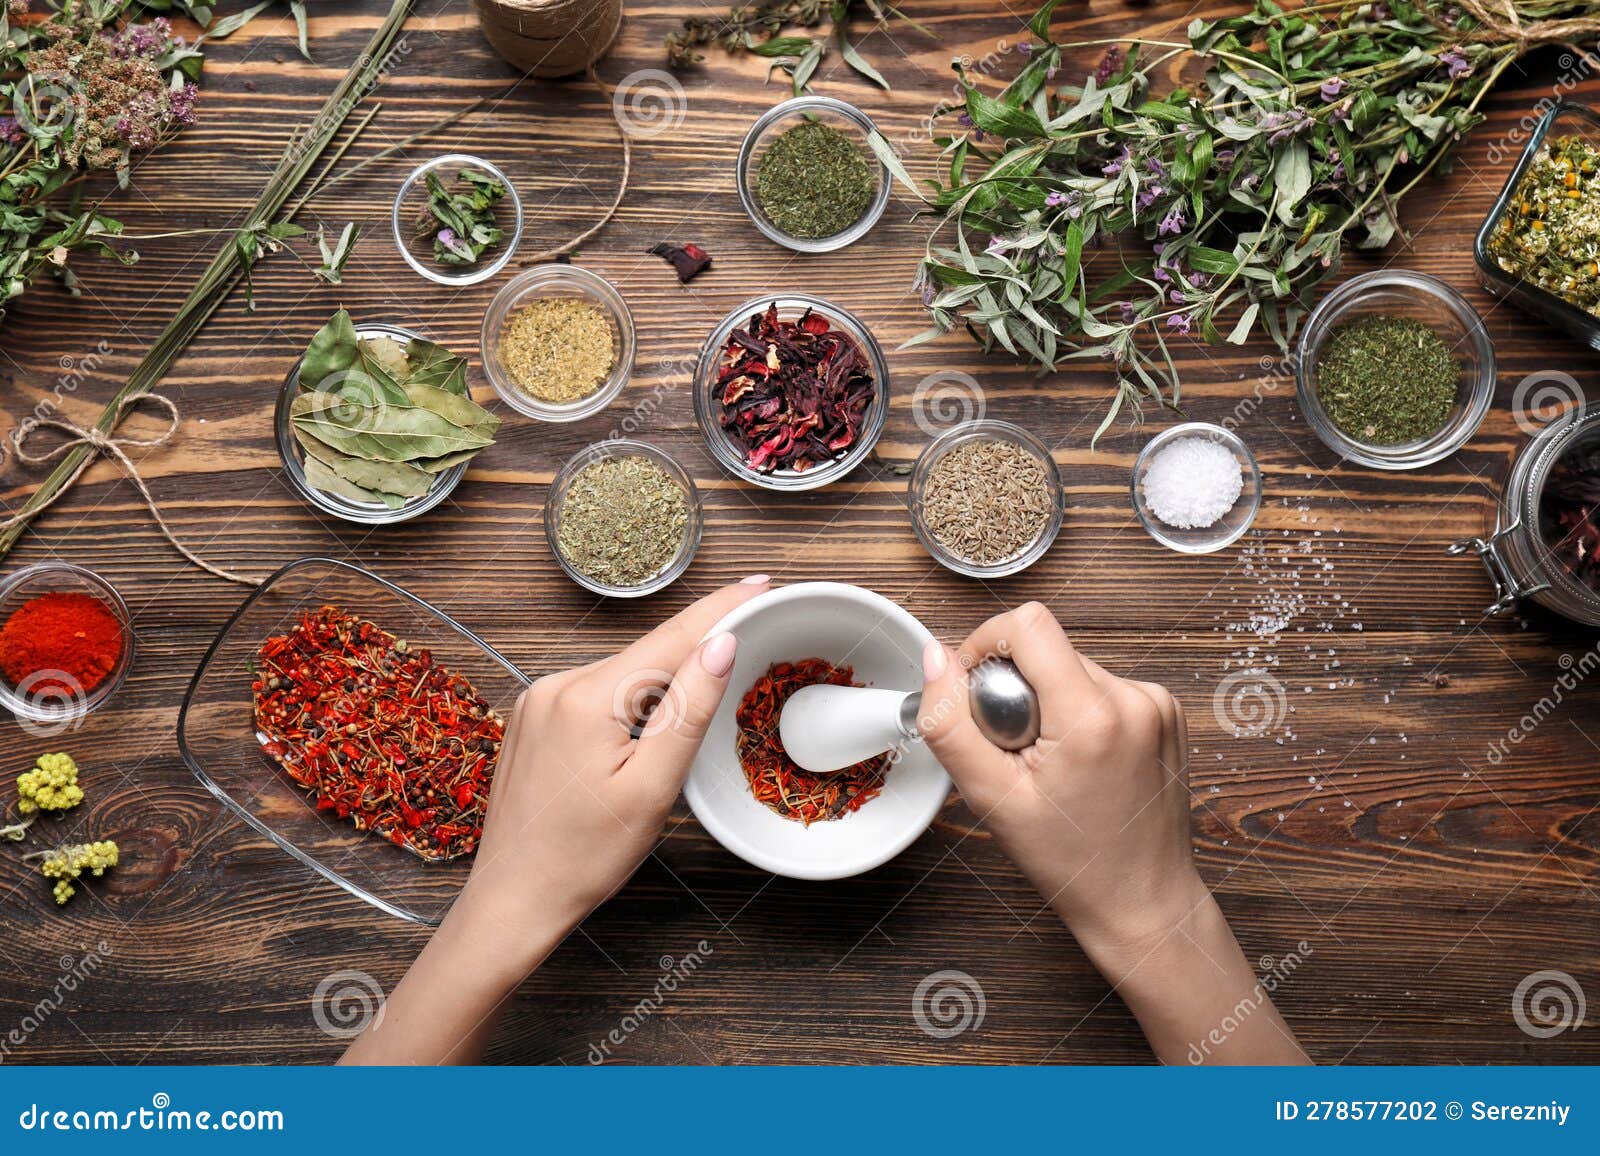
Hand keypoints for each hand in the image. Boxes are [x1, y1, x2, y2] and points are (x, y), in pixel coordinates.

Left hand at [342, 577, 767, 1063]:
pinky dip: (630, 698)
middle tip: (751, 623)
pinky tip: (650, 719)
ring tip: (708, 679)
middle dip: (697, 644)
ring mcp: (539, 701)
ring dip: (663, 677)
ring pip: (622, 674)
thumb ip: (689, 710)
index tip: (761, 581)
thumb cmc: (583, 858)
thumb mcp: (652, 788)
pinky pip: (596, 694)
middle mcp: (556, 686)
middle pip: (646, 653)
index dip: (722, 607)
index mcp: (587, 698)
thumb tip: (720, 644)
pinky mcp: (534, 719)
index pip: (671, 637)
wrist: (514, 899)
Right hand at [918, 603, 1306, 1064]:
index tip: (978, 696)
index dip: (987, 647)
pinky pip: (1102, 686)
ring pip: (1073, 666)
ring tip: (1050, 763)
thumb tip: (935, 657)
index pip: (1028, 624)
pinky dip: (1079, 712)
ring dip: (1048, 701)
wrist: (1142, 902)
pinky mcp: (1167, 711)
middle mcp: (1135, 699)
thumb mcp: (993, 798)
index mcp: (1093, 716)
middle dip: (1017, 689)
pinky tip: (1080, 762)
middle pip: (1048, 648)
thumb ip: (951, 723)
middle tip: (1017, 752)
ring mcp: (1157, 704)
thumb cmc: (1073, 863)